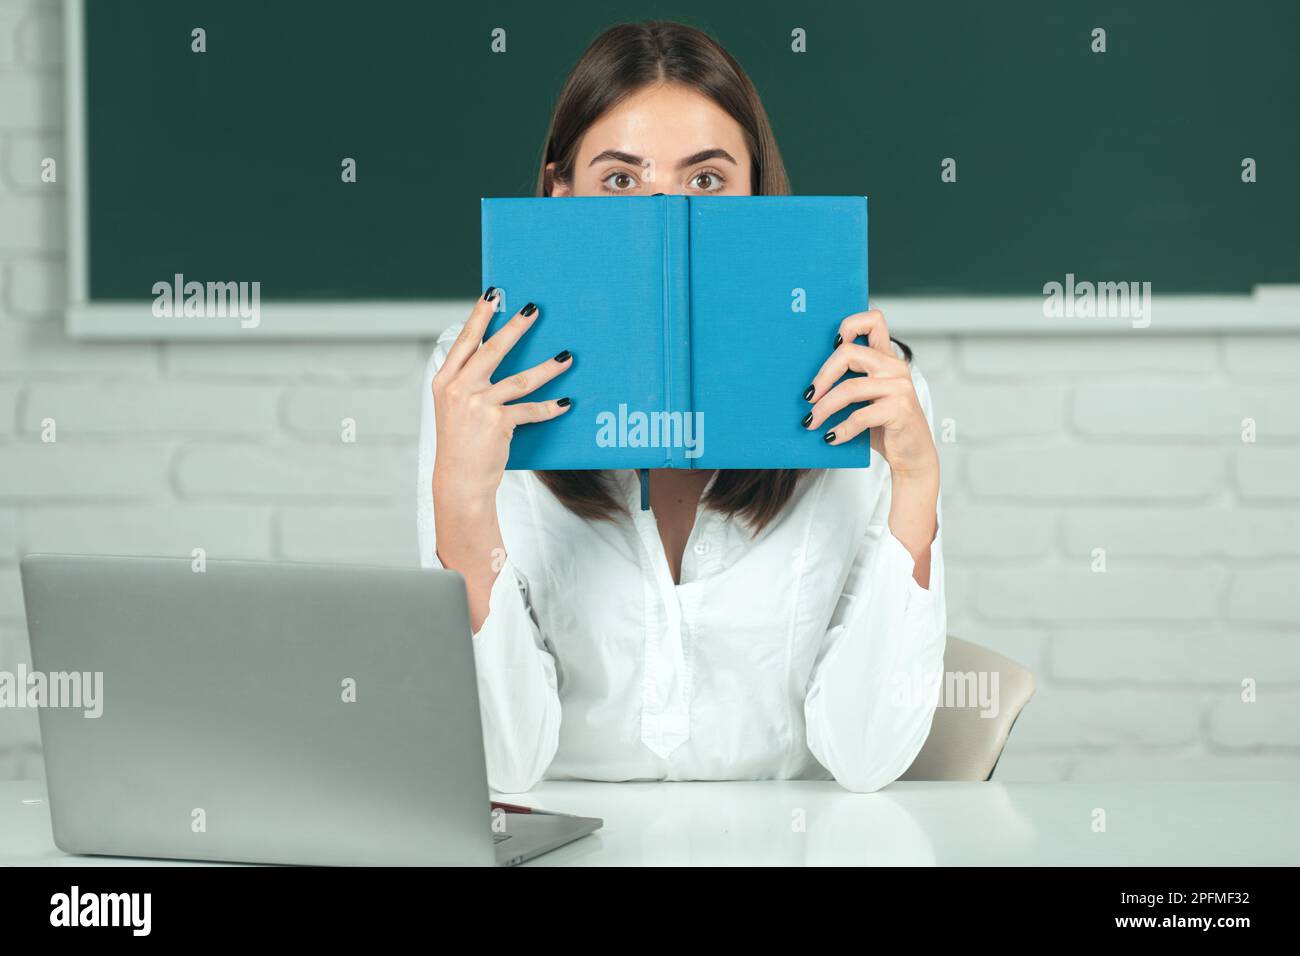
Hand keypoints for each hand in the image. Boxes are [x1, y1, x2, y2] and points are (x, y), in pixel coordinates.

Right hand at [431, 289, 572, 505]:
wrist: (458, 479)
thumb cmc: (459, 444)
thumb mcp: (452, 407)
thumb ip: (466, 381)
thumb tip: (491, 354)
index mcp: (445, 380)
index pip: (465, 341)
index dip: (480, 316)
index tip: (494, 295)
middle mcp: (458, 389)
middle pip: (493, 350)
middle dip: (516, 327)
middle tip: (534, 310)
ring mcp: (477, 405)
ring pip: (520, 379)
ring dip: (547, 368)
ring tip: (567, 358)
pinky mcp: (496, 423)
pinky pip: (531, 410)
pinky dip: (550, 407)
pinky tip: (565, 402)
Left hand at [802, 308, 937, 480]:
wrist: (913, 454)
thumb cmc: (884, 426)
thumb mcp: (867, 399)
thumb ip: (850, 381)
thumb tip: (807, 385)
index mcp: (886, 358)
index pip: (873, 320)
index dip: (849, 325)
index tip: (830, 346)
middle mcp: (895, 367)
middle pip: (849, 353)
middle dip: (822, 376)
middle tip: (808, 397)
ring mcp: (900, 387)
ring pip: (850, 387)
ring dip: (824, 407)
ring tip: (812, 422)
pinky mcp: (900, 409)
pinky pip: (860, 415)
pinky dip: (841, 429)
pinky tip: (832, 437)